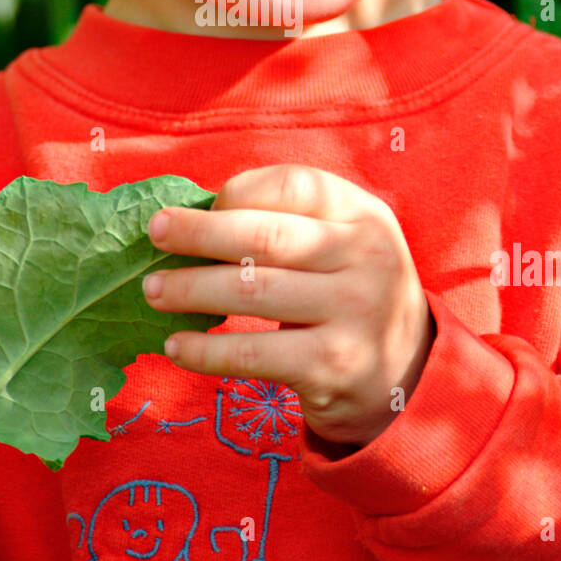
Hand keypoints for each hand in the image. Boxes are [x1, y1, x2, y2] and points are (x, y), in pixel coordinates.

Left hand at [144, 165, 434, 448]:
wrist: (408, 376)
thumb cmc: (350, 294)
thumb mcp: (345, 243)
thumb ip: (291, 220)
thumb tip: (194, 212)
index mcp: (366, 215)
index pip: (294, 184)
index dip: (239, 190)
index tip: (201, 205)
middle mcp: (366, 258)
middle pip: (265, 235)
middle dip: (199, 233)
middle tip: (155, 233)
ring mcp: (354, 313)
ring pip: (251, 292)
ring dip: (189, 290)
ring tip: (153, 291)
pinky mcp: (332, 366)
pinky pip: (251, 354)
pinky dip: (204, 350)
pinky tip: (175, 345)